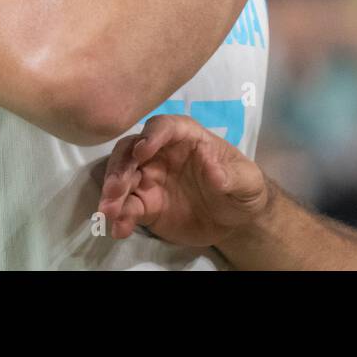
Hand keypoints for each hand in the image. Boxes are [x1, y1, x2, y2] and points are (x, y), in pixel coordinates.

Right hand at [97, 114, 268, 248]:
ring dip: (112, 192)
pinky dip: (120, 217)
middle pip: (132, 150)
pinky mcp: (146, 204)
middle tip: (114, 189)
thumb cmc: (242, 188)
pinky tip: (119, 229)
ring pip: (122, 177)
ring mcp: (150, 178)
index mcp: (187, 137)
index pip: (165, 126)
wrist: (235, 221)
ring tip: (109, 211)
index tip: (143, 152)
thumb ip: (231, 174)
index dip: (152, 136)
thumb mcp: (247, 181)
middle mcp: (162, 153)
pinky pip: (127, 207)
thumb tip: (212, 165)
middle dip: (120, 166)